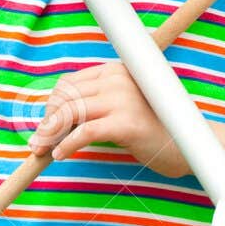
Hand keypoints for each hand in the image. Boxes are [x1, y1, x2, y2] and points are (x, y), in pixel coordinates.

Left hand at [27, 61, 188, 178]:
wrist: (186, 145)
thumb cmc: (151, 129)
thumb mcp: (121, 107)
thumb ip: (96, 104)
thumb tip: (54, 119)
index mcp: (115, 70)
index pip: (69, 83)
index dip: (52, 106)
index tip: (46, 126)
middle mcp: (117, 78)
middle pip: (66, 97)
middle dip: (47, 120)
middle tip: (39, 142)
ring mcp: (122, 98)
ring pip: (70, 112)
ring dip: (51, 133)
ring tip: (45, 150)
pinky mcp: (126, 122)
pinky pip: (84, 132)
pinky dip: (67, 145)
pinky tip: (61, 155)